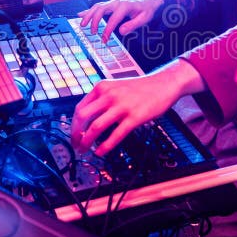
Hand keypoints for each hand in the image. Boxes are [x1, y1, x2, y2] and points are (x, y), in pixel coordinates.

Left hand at [71, 60, 205, 155]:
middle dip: (75, 134)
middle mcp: (109, 95)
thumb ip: (102, 99)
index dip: (74, 125)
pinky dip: (105, 146)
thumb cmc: (139, 88)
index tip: (74, 135)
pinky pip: (116, 135)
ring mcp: (122, 106)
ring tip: (85, 150)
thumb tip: (87, 118)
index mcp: (102, 87)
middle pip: (83, 117)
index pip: (80, 108)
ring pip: (96, 127)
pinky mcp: (134, 117)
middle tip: (76, 145)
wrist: (163, 84)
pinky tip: (101, 152)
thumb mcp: (115, 87)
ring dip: (87, 142)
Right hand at [78, 0, 163, 42]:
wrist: (147, 0)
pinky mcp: (110, 4)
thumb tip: (121, 32)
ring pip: (97, 6)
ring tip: (82, 25)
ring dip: (88, 15)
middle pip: (101, 9)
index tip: (104, 39)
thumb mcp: (144, 18)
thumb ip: (133, 25)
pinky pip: (98, 6)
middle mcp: (117, 2)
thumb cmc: (146, 10)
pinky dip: (89, 11)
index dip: (108, 29)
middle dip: (94, 21)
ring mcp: (112, 2)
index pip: (113, 18)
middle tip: (92, 33)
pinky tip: (80, 15)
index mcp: (125, 6)